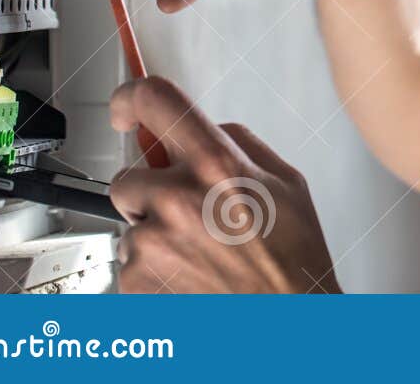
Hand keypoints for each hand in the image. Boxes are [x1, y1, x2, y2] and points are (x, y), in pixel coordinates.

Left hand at [109, 76, 339, 293]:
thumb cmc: (292, 259)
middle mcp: (178, 198)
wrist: (286, 321)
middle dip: (150, 192)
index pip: (155, 100)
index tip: (126, 108)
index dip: (131, 97)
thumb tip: (206, 128)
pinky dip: (152, 269)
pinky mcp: (136, 281)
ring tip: (200, 253)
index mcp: (217, 163)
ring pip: (131, 224)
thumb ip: (240, 145)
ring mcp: (152, 242)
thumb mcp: (286, 181)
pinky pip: (130, 262)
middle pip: (128, 176)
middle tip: (188, 214)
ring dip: (154, 234)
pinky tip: (190, 276)